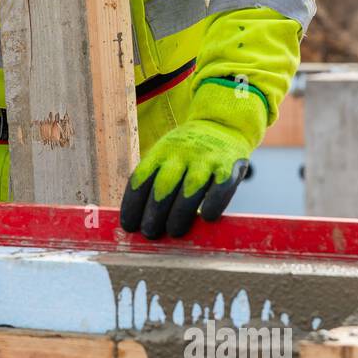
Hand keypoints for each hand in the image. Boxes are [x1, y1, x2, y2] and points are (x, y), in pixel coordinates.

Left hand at [120, 80, 265, 237]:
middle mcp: (180, 154)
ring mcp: (205, 160)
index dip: (132, 206)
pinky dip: (212, 204)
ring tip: (174, 232)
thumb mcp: (166, 156)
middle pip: (162, 188)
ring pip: (189, 190)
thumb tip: (139, 222)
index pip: (140, 180)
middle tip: (150, 233)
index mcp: (160, 153)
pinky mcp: (228, 166)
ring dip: (179, 215)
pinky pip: (220, 188)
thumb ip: (154, 181)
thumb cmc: (187, 153)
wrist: (222, 124)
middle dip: (154, 214)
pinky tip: (205, 218)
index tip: (128, 226)